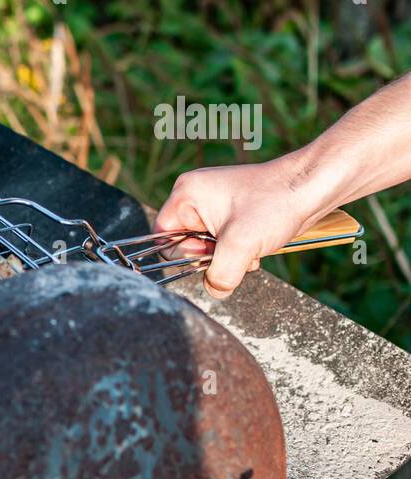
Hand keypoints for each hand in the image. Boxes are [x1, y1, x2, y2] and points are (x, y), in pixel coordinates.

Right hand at [153, 162, 331, 298]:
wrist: (315, 186)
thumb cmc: (278, 202)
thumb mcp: (241, 246)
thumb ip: (219, 276)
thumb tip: (215, 291)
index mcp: (186, 194)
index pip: (162, 238)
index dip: (185, 254)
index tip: (211, 254)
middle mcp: (196, 197)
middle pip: (185, 244)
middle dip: (212, 257)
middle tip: (236, 251)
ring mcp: (215, 205)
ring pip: (207, 246)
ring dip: (229, 256)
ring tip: (251, 247)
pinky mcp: (233, 213)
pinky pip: (223, 242)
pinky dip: (239, 251)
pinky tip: (257, 245)